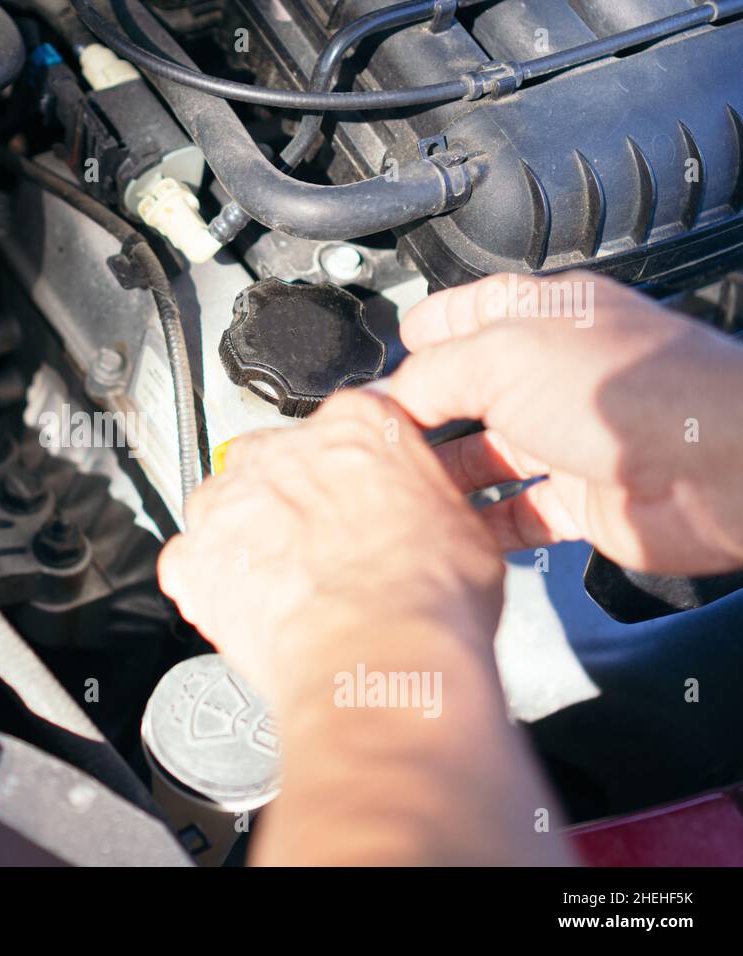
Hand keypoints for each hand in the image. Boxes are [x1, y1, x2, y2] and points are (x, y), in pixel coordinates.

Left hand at [158, 389, 503, 708]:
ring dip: (247, 537)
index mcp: (354, 425)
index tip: (357, 496)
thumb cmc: (427, 598)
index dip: (351, 470)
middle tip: (324, 550)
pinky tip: (247, 607)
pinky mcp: (193, 557)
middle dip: (293, 501)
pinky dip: (208, 582)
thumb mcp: (462, 527)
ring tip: (287, 586)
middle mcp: (281, 450)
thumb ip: (424, 499)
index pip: (344, 425)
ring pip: (226, 506)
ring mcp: (229, 501)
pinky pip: (189, 561)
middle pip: (276, 462)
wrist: (378, 659)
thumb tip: (427, 518)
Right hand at [391, 271, 742, 575]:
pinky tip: (453, 527)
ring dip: (446, 475)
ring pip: (489, 457)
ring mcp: (571, 436)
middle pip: (470, 392)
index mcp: (544, 318)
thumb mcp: (501, 358)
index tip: (388, 351)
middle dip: (421, 413)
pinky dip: (484, 524)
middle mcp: (557, 374)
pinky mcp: (583, 496)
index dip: (425, 330)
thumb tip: (388, 399)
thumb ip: (432, 374)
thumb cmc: (634, 392)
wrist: (713, 466)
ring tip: (400, 486)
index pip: (470, 313)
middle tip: (376, 433)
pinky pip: (520, 514)